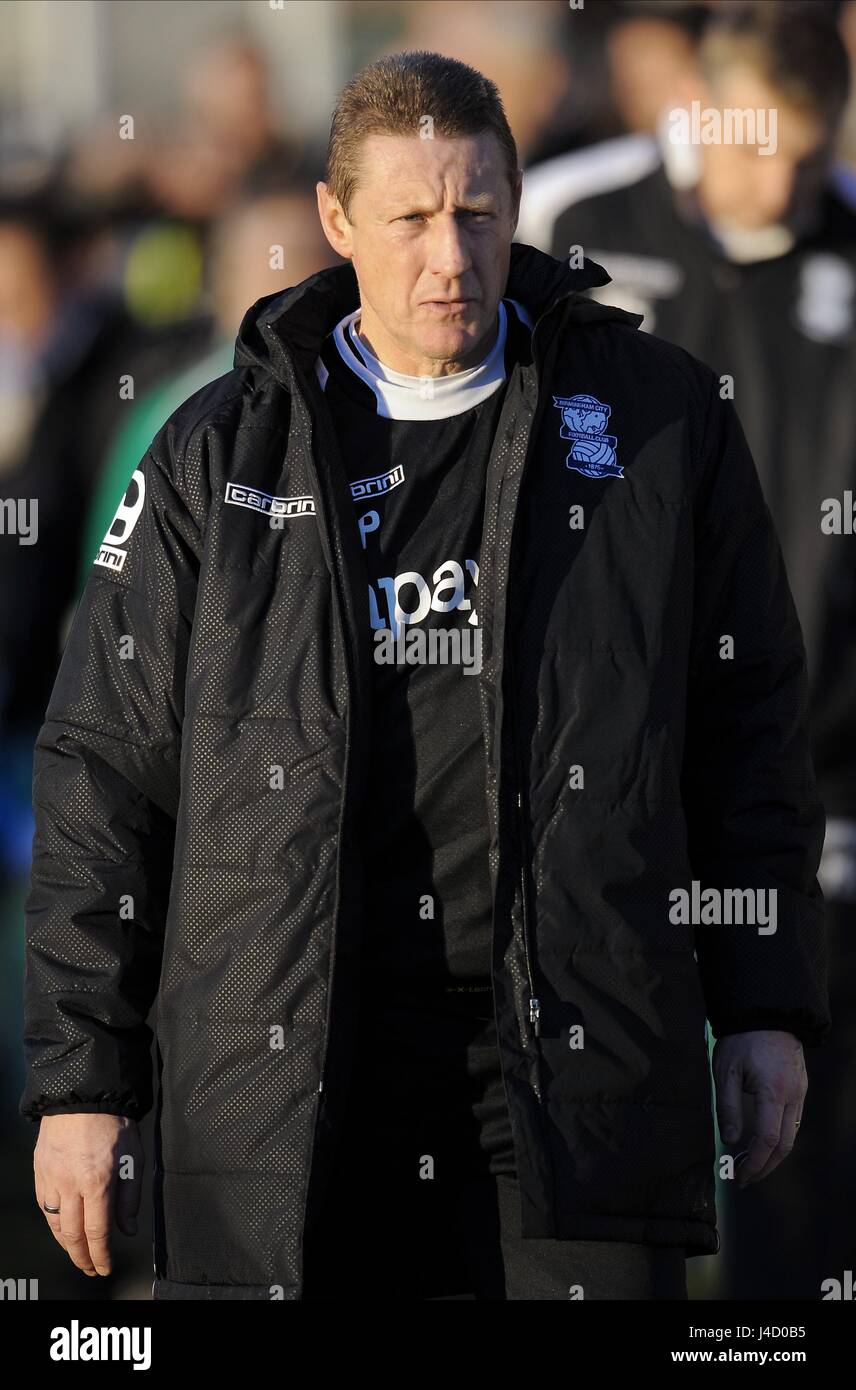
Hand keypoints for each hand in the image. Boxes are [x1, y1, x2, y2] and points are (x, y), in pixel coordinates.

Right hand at [33, 1113, 142, 1276]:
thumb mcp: (134, 1158)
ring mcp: (51, 1178)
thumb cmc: (114, 1124)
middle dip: (82, 1258)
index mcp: (97, 1183)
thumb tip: (128, 1230)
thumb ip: (130, 1198)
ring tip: (78, 1253)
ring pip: (55, 1224)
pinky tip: (62, 1227)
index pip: (97, 1233)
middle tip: (91, 1270)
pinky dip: (53, 1222)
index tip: (105, 1269)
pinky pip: (43, 1205)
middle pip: (73, 1235)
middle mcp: (70, 1185)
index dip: (101, 1256)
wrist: (82, 1095)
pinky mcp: (40, 1170)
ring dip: (66, 1244)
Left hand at [712, 1030, 805, 1187]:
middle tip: (745, 1178)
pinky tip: (764, 1140)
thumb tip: (730, 1141)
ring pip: (792, 1134)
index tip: (739, 1176)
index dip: (754, 1163)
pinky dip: (780, 1136)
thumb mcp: (725, 1071)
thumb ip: (727, 1108)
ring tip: (752, 1164)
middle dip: (765, 1167)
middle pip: (784, 1144)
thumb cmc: (742, 1039)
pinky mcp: (800, 1086)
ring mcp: (800, 1091)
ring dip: (773, 1154)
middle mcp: (792, 1096)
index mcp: (773, 1092)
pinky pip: (793, 1119)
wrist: (766, 1012)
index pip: (767, 1140)